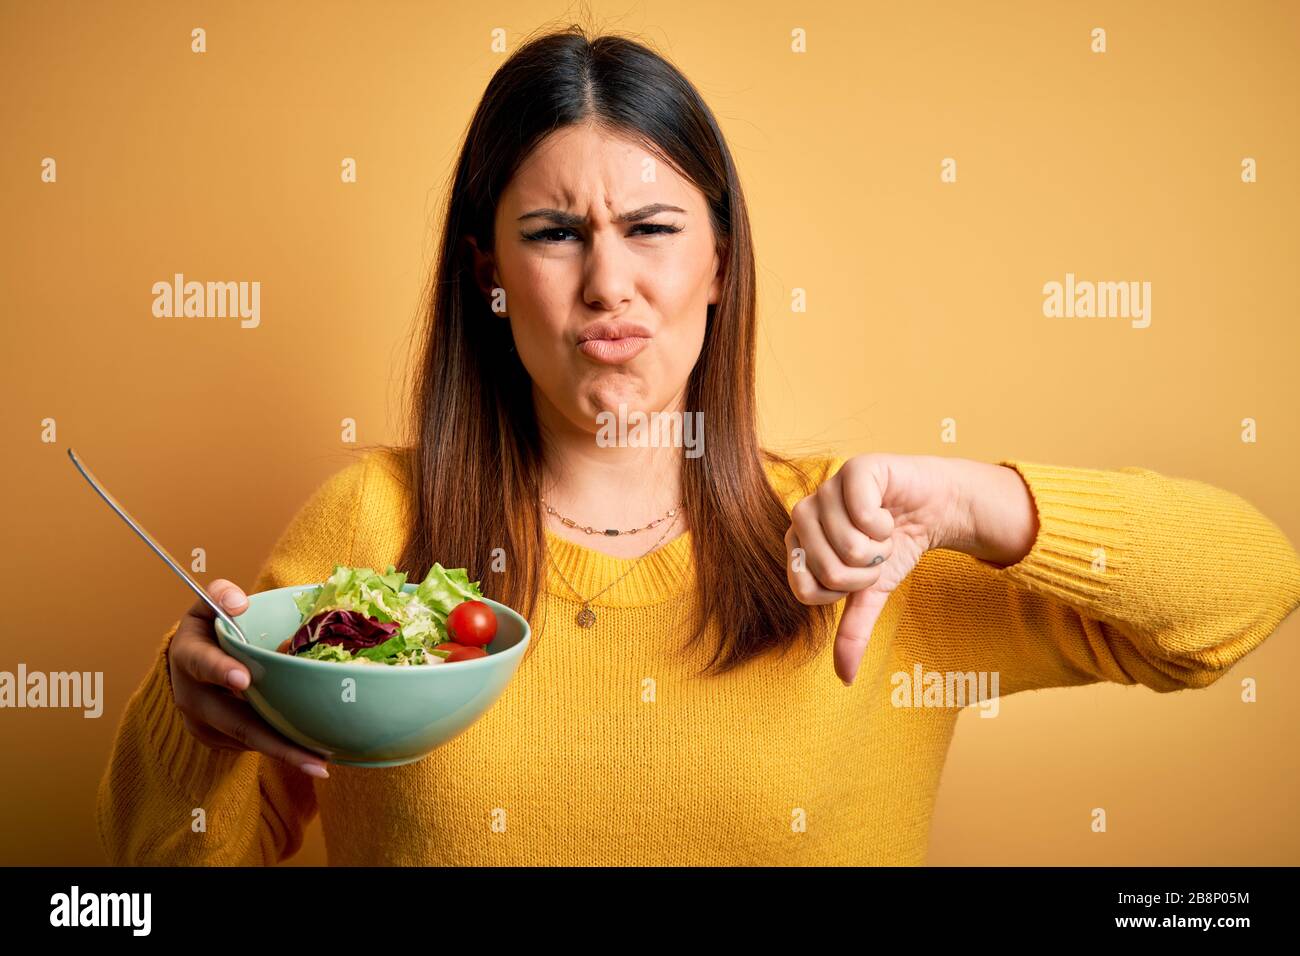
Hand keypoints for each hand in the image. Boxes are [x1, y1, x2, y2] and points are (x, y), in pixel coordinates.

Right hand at [168, 578, 329, 777]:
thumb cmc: (209, 627)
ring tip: (321, 764)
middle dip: (275, 741)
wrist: (188, 659)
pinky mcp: (215, 739)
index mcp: (188, 656)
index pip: (201, 662)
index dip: (221, 670)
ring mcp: (202, 723)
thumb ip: (220, 595)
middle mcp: (191, 695)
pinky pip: (249, 745)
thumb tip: (239, 602)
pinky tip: (310, 756)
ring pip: (247, 739)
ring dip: (285, 753)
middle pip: (235, 721)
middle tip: (313, 758)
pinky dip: (279, 749)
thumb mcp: (208, 605)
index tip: (244, 680)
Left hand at [784, 453, 964, 685]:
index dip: (844, 591)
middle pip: (828, 570)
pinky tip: (888, 512)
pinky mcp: (855, 469)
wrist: (933, 509)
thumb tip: (844, 678)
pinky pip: (862, 513)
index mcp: (798, 543)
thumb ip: (853, 630)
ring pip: (847, 545)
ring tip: (883, 532)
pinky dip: (885, 524)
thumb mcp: (872, 592)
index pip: (806, 588)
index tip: (861, 576)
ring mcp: (826, 488)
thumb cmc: (894, 546)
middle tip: (877, 552)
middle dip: (866, 572)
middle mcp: (804, 513)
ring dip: (879, 547)